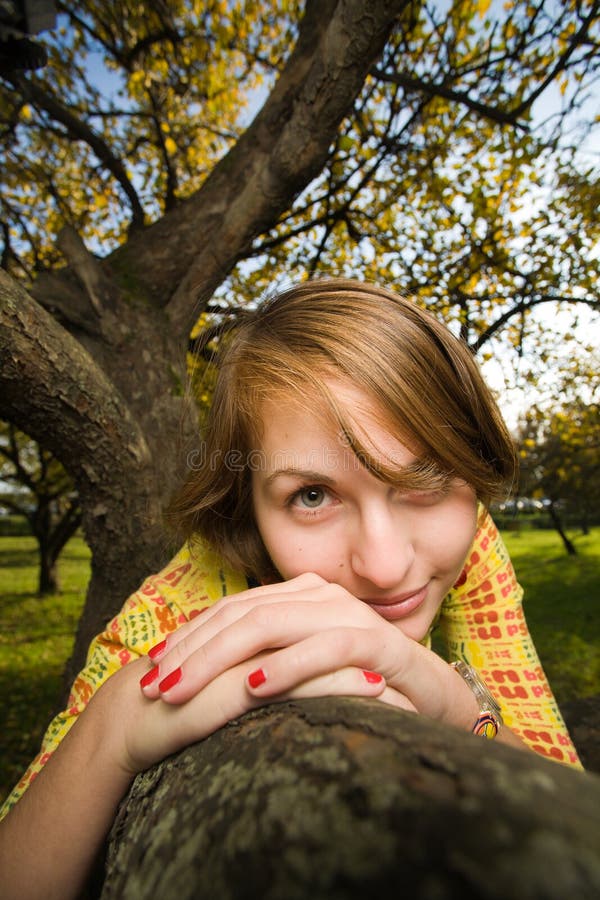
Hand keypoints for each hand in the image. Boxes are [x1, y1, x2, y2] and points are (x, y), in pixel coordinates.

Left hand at [138, 573, 429, 717]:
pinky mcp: (376, 640)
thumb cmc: (360, 683)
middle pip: (242, 614)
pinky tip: (253, 688)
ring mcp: (347, 613)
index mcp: (299, 596)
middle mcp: (319, 596)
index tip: (152, 670)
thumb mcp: (302, 669)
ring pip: (272, 625)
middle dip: (192, 651)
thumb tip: (200, 677)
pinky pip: (325, 648)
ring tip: (183, 689)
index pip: (232, 608)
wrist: (432, 694)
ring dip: (221, 659)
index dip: (189, 637)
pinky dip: (287, 667)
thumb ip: (264, 660)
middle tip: (154, 686)